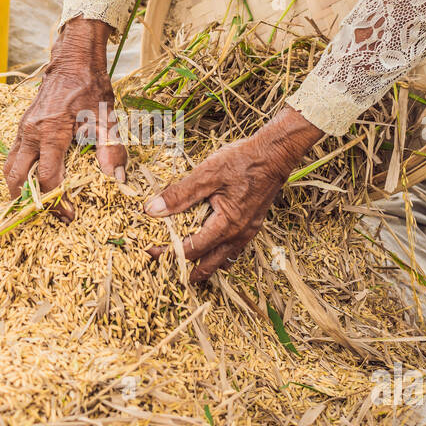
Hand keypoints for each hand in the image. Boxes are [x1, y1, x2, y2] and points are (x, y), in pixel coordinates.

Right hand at [5, 18, 126, 212]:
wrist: (73, 61)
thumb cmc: (91, 87)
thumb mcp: (107, 117)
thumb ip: (111, 147)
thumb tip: (116, 178)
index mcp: (51, 132)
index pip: (46, 177)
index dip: (57, 200)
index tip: (69, 215)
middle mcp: (31, 132)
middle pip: (15, 177)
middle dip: (25, 200)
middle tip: (43, 216)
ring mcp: (23, 129)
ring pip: (9, 167)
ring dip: (17, 188)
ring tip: (35, 204)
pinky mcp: (23, 126)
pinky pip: (13, 155)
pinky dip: (18, 173)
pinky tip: (33, 181)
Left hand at [145, 107, 322, 282]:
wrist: (275, 155)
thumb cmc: (242, 162)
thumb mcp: (206, 175)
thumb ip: (179, 195)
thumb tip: (153, 210)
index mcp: (226, 226)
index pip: (191, 249)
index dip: (169, 252)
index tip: (150, 251)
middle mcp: (238, 235)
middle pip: (209, 264)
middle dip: (187, 270)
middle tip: (166, 269)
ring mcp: (248, 232)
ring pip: (223, 259)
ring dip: (204, 265)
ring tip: (188, 267)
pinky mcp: (252, 225)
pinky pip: (233, 249)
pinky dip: (219, 254)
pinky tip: (211, 248)